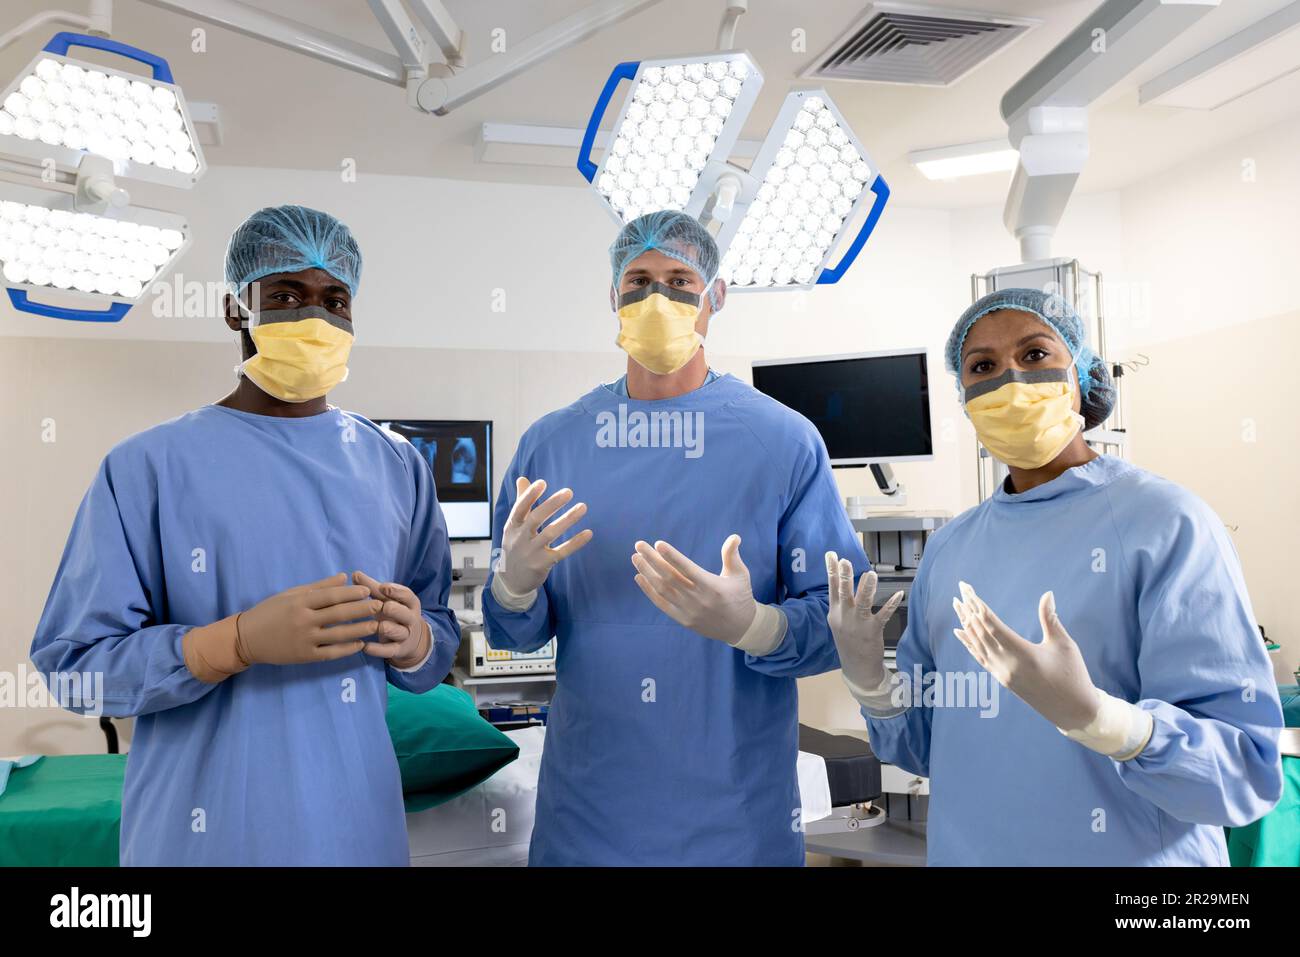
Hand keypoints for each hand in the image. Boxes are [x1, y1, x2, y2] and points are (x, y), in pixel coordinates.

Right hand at [236, 573, 379, 664]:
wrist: (247, 638)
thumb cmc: (270, 612)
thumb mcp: (291, 594)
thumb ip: (319, 586)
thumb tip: (344, 577)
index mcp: (300, 602)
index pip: (332, 596)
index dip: (351, 594)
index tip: (367, 591)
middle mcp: (304, 620)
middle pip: (339, 614)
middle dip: (362, 610)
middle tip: (381, 606)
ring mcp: (305, 639)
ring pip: (339, 634)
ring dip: (360, 630)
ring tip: (377, 626)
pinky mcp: (305, 656)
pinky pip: (331, 652)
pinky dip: (347, 649)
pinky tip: (360, 645)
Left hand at [353, 571, 430, 668]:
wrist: (410, 640)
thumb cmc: (394, 613)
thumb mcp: (387, 600)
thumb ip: (373, 588)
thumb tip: (354, 573)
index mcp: (410, 603)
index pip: (407, 595)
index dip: (396, 591)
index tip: (383, 586)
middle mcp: (410, 619)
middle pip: (405, 613)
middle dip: (396, 610)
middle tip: (386, 607)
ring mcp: (405, 635)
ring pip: (399, 632)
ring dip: (389, 629)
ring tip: (380, 626)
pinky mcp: (398, 650)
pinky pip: (389, 650)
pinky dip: (378, 649)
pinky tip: (365, 647)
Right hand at [497, 477, 593, 593]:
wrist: (511, 580)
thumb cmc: (515, 546)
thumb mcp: (514, 526)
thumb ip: (521, 502)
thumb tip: (522, 478)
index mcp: (513, 526)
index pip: (520, 508)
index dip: (529, 495)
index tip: (542, 483)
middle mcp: (520, 538)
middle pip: (536, 519)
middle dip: (552, 504)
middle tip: (569, 492)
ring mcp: (531, 552)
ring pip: (551, 533)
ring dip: (568, 519)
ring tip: (583, 507)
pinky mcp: (542, 564)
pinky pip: (562, 552)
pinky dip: (575, 543)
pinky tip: (588, 533)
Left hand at [631, 534, 756, 643]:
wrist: (741, 628)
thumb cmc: (740, 596)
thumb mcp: (740, 574)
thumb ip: (732, 555)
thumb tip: (734, 536)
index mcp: (712, 586)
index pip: (687, 569)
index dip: (672, 556)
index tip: (657, 544)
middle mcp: (698, 600)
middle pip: (670, 577)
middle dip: (652, 560)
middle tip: (639, 545)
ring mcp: (689, 611)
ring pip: (663, 590)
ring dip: (647, 573)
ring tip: (636, 558)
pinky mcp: (683, 620)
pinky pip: (662, 604)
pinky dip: (649, 591)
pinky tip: (639, 577)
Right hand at [825, 552, 902, 696]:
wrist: (857, 668)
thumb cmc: (849, 641)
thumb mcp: (837, 622)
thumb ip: (840, 603)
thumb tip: (841, 581)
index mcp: (835, 613)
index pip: (832, 588)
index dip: (832, 570)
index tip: (831, 555)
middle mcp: (844, 616)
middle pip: (844, 593)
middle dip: (845, 576)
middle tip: (845, 561)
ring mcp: (858, 624)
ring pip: (862, 602)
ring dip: (867, 588)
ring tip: (871, 574)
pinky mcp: (872, 631)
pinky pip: (884, 615)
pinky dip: (891, 604)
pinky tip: (898, 594)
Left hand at [952, 582, 1098, 731]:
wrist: (1073, 712)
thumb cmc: (1073, 676)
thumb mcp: (1064, 645)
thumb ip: (1051, 619)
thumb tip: (1048, 594)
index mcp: (1022, 654)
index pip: (992, 626)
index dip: (978, 606)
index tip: (968, 590)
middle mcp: (1006, 665)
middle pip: (980, 632)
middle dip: (969, 609)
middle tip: (960, 589)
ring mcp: (1002, 674)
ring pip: (977, 644)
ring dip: (966, 623)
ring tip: (957, 605)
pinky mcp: (1002, 680)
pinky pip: (980, 658)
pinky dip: (968, 643)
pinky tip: (959, 632)